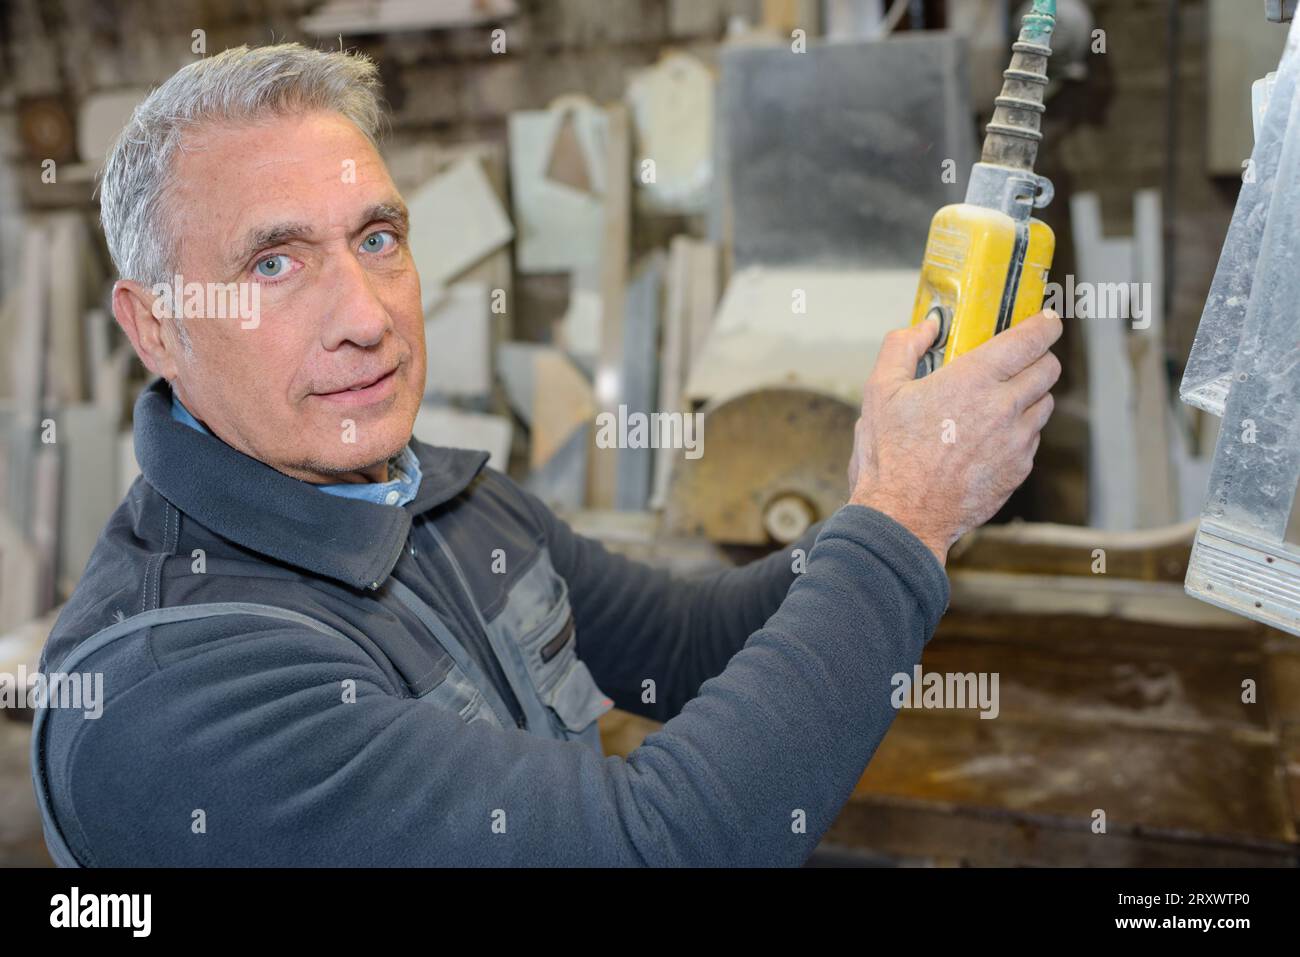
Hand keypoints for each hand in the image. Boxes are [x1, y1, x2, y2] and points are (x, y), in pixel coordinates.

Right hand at [847, 309, 1062, 566]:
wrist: (903, 517)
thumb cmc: (890, 457)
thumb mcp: (879, 392)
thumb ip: (902, 347)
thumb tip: (927, 326)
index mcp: (974, 380)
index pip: (1031, 339)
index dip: (1045, 324)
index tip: (1046, 320)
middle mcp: (1004, 408)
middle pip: (1048, 369)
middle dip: (1040, 357)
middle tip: (1020, 359)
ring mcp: (1016, 442)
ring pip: (1045, 404)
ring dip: (1031, 395)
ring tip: (1001, 400)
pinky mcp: (1018, 470)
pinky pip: (1031, 440)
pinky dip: (1020, 431)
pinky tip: (991, 437)